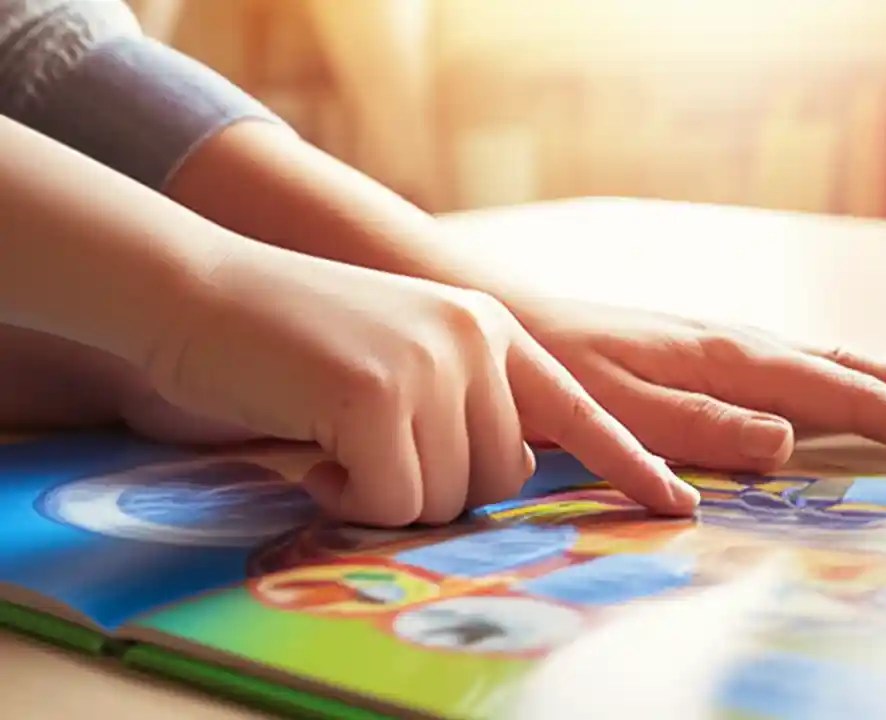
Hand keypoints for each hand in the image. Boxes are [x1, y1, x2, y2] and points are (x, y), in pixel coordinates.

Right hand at [135, 241, 696, 526]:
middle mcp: (476, 339)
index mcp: (492, 329)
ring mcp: (431, 362)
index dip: (628, 462)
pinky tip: (316, 452)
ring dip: (385, 493)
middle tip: (368, 449)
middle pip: (498, 479)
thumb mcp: (407, 356)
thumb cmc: (297, 338)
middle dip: (433, 487)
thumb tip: (510, 473)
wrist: (203, 290)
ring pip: (444, 499)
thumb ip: (467, 402)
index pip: (580, 409)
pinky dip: (350, 499)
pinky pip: (389, 502)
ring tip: (335, 437)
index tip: (676, 503)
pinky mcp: (378, 393)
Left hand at [506, 297, 885, 471]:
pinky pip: (841, 378)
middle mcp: (763, 350)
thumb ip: (698, 427)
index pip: (857, 397)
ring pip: (876, 373)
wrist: (522, 324)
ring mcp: (759, 353)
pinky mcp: (745, 363)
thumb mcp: (616, 409)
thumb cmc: (562, 373)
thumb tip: (788, 441)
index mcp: (743, 362)